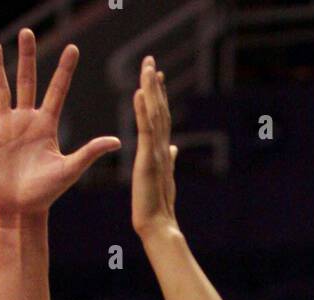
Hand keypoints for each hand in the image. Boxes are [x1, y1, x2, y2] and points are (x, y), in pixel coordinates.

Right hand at [0, 28, 119, 223]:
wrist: (20, 210)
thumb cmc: (46, 194)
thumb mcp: (69, 170)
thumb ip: (90, 152)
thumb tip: (117, 141)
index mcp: (47, 125)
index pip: (57, 91)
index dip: (64, 70)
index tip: (73, 47)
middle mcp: (27, 121)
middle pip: (27, 81)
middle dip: (27, 57)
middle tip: (27, 31)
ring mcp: (7, 127)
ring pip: (1, 90)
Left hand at [131, 55, 177, 239]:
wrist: (159, 225)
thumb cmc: (159, 206)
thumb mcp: (165, 178)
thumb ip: (169, 160)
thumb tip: (174, 148)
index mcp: (163, 150)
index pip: (160, 117)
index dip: (159, 95)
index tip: (156, 75)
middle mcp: (162, 147)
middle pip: (159, 109)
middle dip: (154, 84)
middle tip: (151, 60)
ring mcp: (157, 152)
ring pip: (154, 115)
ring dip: (150, 90)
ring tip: (146, 68)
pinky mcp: (149, 160)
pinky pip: (145, 130)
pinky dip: (142, 110)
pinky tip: (138, 92)